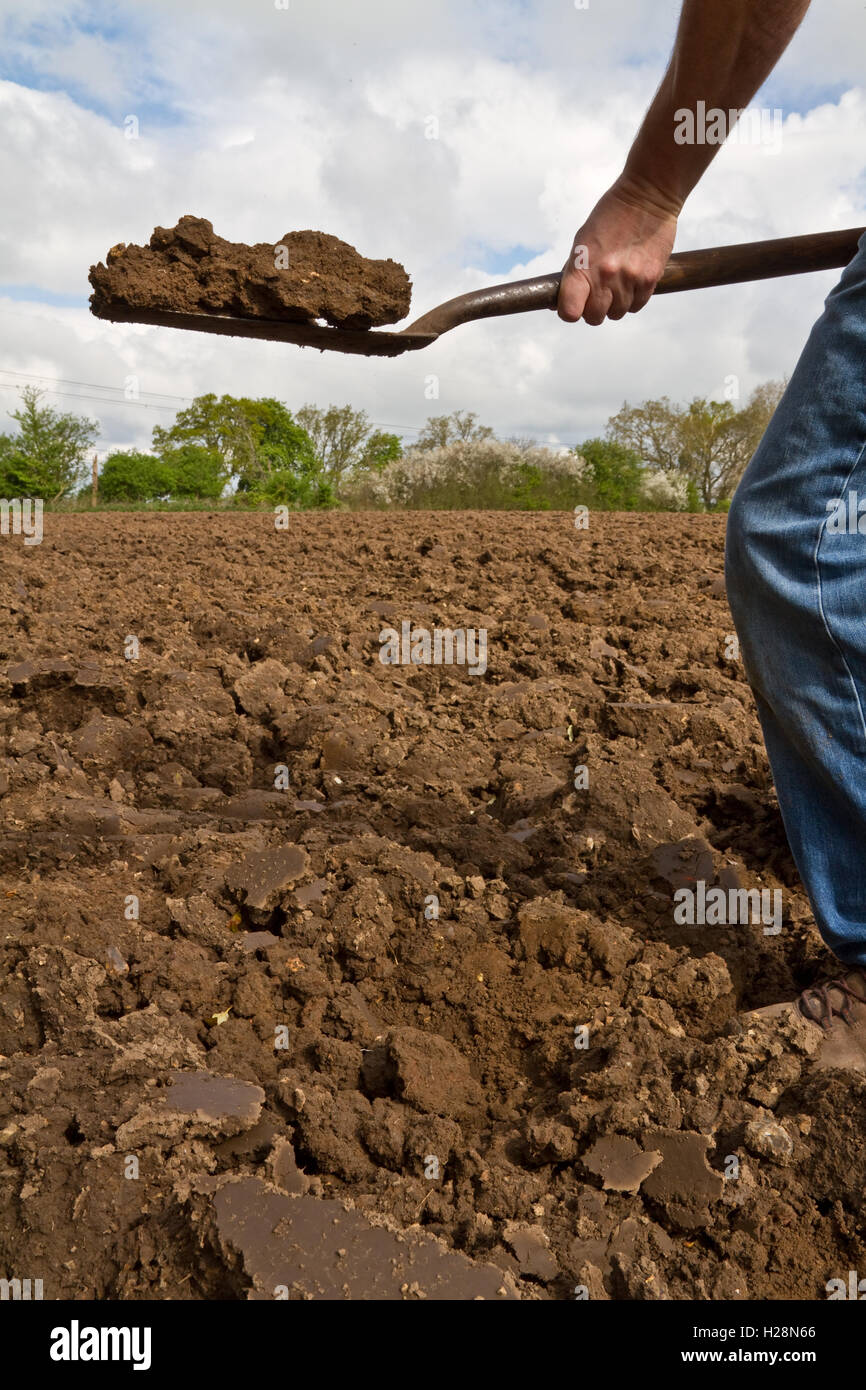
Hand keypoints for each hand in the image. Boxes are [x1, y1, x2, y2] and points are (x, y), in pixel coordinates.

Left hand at [557, 178, 678, 325]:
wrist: (648, 196)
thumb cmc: (610, 215)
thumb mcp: (583, 239)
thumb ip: (574, 270)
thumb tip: (562, 299)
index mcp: (584, 266)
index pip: (570, 311)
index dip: (569, 311)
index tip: (573, 305)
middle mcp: (606, 277)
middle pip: (594, 317)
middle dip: (592, 310)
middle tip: (596, 295)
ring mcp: (630, 280)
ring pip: (616, 314)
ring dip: (614, 304)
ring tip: (616, 283)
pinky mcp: (651, 279)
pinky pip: (636, 306)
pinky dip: (632, 299)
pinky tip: (631, 282)